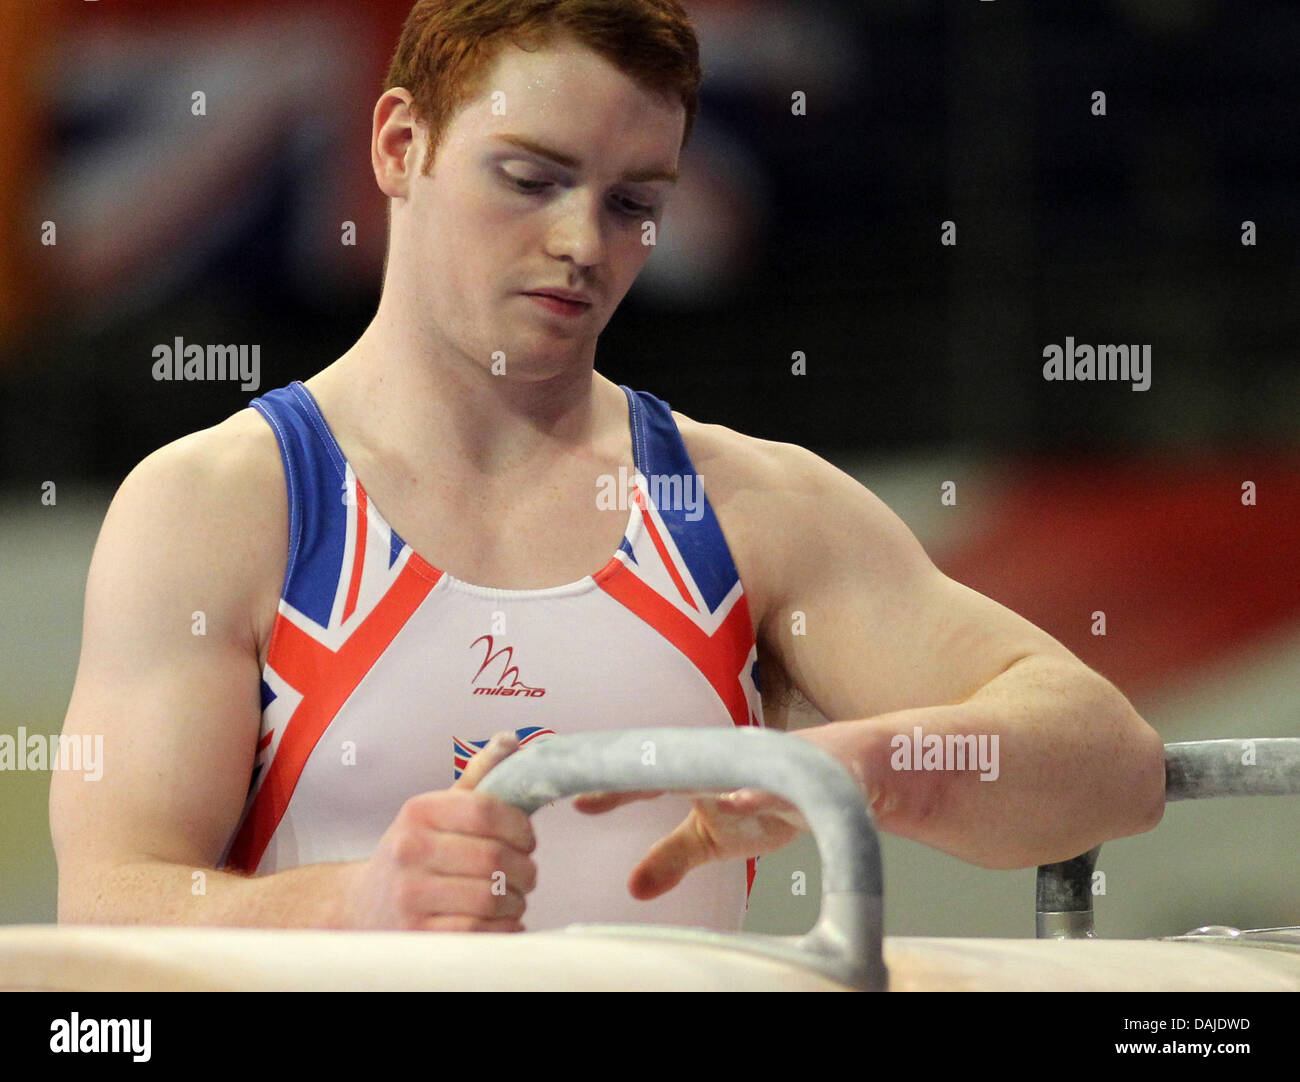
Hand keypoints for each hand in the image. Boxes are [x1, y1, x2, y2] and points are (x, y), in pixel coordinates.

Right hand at [337, 732, 536, 930]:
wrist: (363, 906)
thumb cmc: (415, 854)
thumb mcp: (438, 811)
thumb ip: (478, 777)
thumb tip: (510, 740)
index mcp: (419, 812)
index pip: (486, 810)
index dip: (521, 827)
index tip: (528, 840)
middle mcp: (409, 850)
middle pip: (494, 858)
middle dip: (525, 870)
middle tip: (526, 875)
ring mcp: (410, 896)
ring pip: (490, 899)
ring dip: (516, 902)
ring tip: (513, 898)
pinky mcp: (417, 935)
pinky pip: (479, 933)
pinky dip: (503, 929)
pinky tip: (501, 921)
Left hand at [572, 725, 876, 899]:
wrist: (847, 773)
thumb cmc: (770, 797)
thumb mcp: (715, 836)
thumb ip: (672, 856)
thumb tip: (632, 888)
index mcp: (697, 771)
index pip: (645, 776)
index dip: (611, 786)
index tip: (572, 799)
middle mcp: (723, 760)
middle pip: (674, 762)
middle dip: (636, 771)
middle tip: (599, 781)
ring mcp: (763, 764)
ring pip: (725, 768)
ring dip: (689, 777)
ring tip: (662, 789)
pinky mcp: (804, 772)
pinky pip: (780, 783)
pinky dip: (759, 791)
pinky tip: (740, 800)